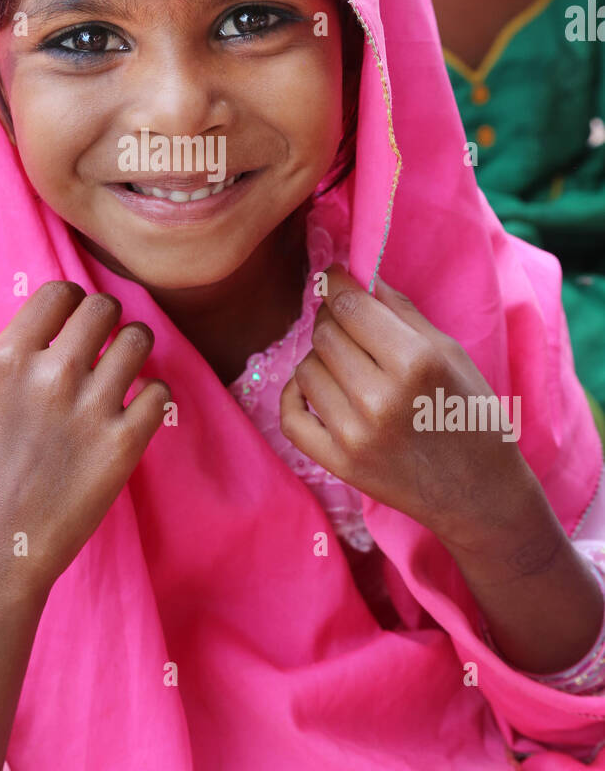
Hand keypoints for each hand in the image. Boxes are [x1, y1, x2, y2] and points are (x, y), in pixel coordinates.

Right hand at [0, 281, 170, 595]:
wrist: (5, 546)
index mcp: (10, 359)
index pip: (61, 292)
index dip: (73, 303)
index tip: (74, 325)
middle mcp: (52, 374)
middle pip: (105, 308)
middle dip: (107, 322)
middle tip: (103, 347)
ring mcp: (92, 408)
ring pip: (138, 341)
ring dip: (135, 351)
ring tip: (122, 373)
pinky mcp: (125, 442)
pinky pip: (159, 391)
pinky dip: (153, 397)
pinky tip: (134, 411)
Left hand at [280, 265, 534, 548]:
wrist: (478, 493)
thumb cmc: (470, 416)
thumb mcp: (451, 354)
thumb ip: (403, 312)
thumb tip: (361, 278)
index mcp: (415, 362)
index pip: (350, 306)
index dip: (336, 284)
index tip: (335, 278)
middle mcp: (380, 397)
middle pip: (325, 334)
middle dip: (332, 319)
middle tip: (347, 323)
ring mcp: (354, 434)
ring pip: (306, 369)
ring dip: (320, 358)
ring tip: (346, 363)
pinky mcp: (339, 464)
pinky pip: (291, 417)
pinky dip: (295, 396)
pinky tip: (315, 388)